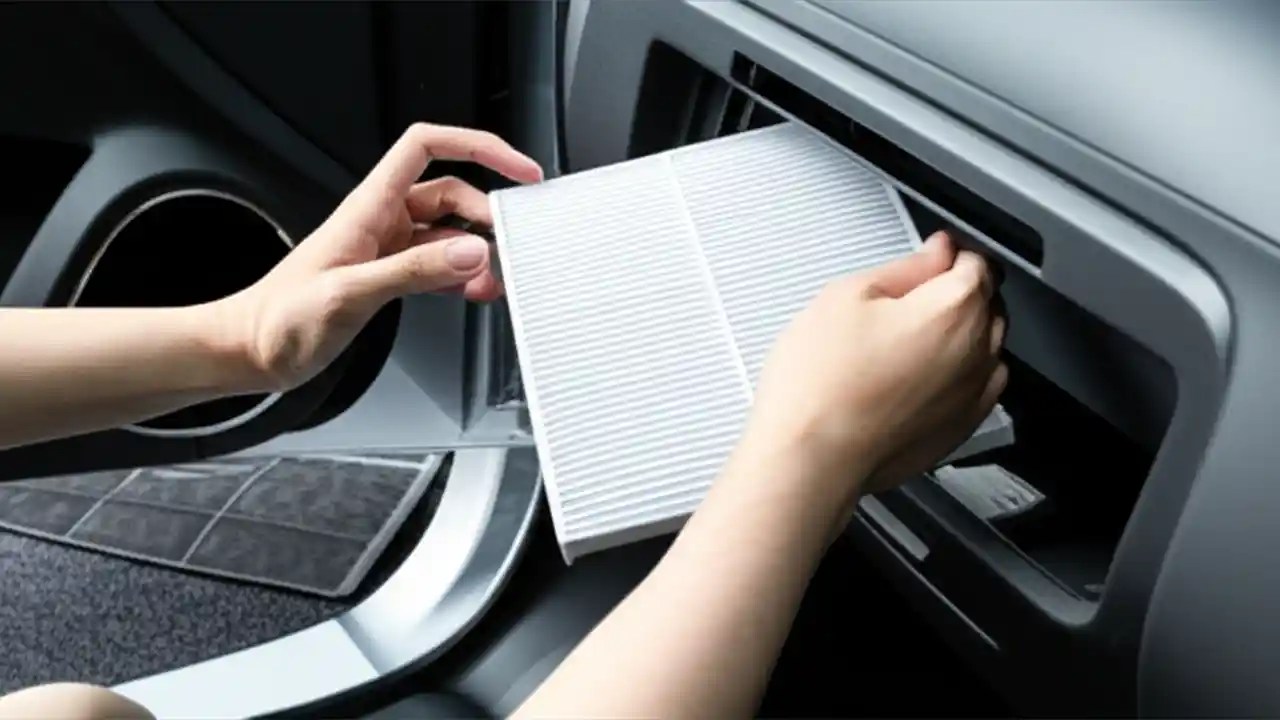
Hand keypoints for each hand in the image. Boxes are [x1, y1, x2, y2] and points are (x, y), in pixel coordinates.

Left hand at [216, 123, 542, 391]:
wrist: (251, 351)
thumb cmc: (280, 319)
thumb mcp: (350, 293)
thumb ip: (414, 271)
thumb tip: (472, 253)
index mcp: (368, 208)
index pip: (427, 147)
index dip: (476, 146)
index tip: (516, 168)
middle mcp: (381, 220)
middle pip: (450, 193)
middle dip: (486, 214)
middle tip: (512, 244)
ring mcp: (386, 247)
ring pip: (448, 232)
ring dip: (477, 250)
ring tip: (495, 277)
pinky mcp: (387, 275)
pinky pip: (437, 264)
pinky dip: (461, 275)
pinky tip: (472, 292)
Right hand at [741, 231, 1005, 509]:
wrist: (813, 458)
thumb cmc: (820, 383)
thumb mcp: (847, 295)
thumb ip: (905, 267)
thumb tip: (936, 253)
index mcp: (954, 308)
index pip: (976, 263)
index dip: (947, 256)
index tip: (924, 260)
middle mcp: (978, 351)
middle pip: (987, 304)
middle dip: (955, 295)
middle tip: (901, 304)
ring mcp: (974, 394)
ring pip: (984, 346)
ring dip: (958, 336)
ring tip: (902, 345)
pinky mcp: (962, 427)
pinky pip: (976, 386)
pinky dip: (956, 375)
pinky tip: (913, 378)